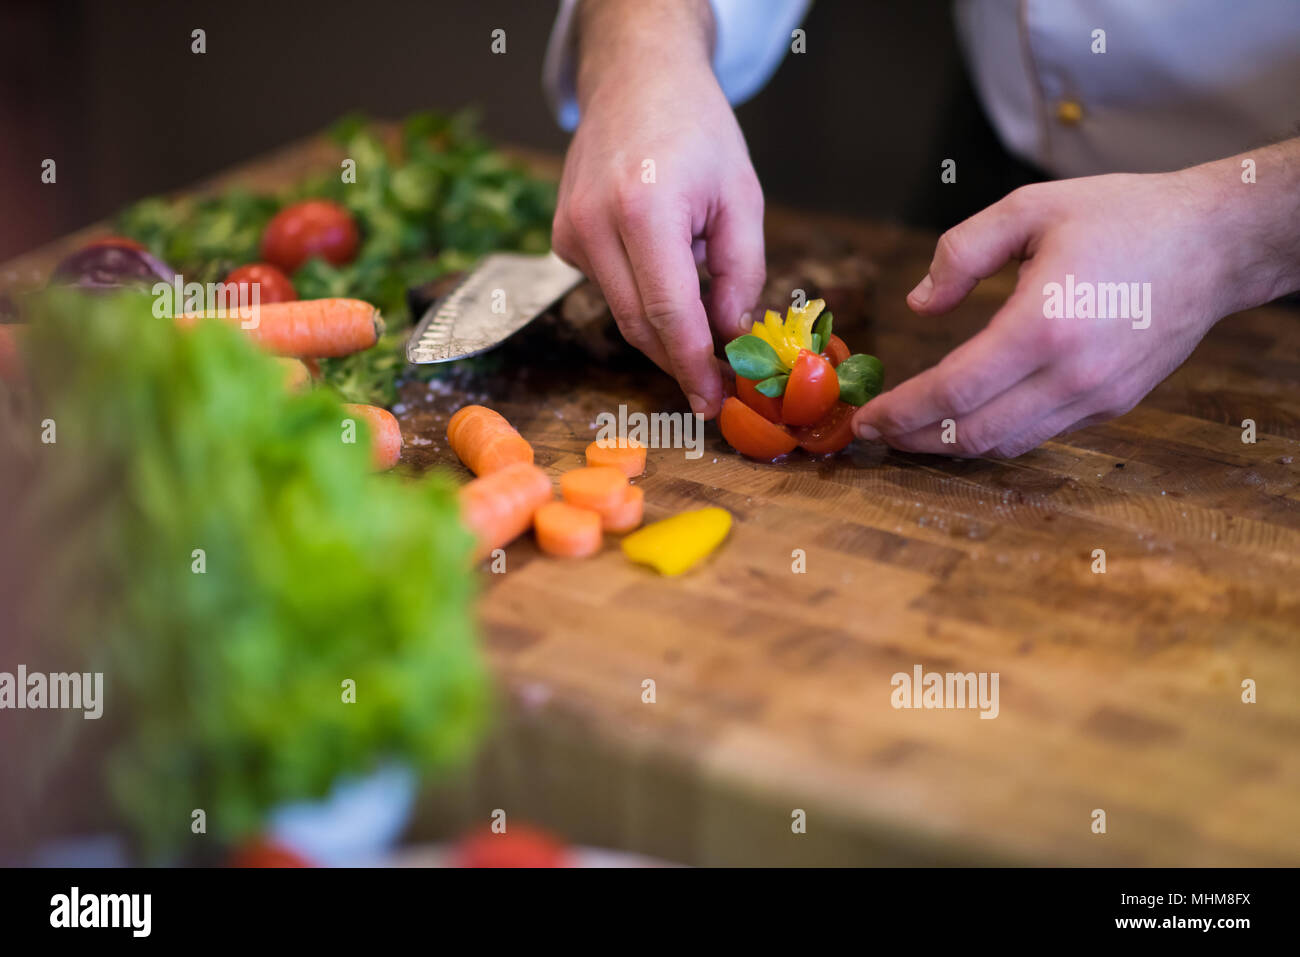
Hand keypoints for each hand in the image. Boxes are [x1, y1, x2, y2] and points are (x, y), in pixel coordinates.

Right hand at [551, 0, 765, 417]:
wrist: (636, 77)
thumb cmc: (697, 130)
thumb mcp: (742, 197)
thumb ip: (740, 273)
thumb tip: (729, 337)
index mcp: (644, 209)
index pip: (671, 315)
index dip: (695, 367)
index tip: (714, 402)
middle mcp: (595, 224)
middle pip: (641, 325)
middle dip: (680, 360)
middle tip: (716, 383)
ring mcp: (570, 232)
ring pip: (622, 313)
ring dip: (664, 328)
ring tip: (703, 314)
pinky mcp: (562, 238)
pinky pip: (609, 288)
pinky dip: (642, 294)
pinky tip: (664, 263)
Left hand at [852, 162, 1288, 457]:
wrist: (1216, 243)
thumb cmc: (1123, 217)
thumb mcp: (1030, 208)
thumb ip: (962, 252)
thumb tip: (919, 305)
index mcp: (1043, 324)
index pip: (953, 390)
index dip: (902, 411)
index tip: (866, 418)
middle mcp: (1071, 374)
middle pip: (973, 434)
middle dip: (915, 440)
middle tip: (876, 433)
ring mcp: (1096, 397)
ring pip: (1006, 445)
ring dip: (951, 447)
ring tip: (911, 433)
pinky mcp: (1113, 405)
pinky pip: (1039, 434)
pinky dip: (994, 437)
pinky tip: (965, 421)